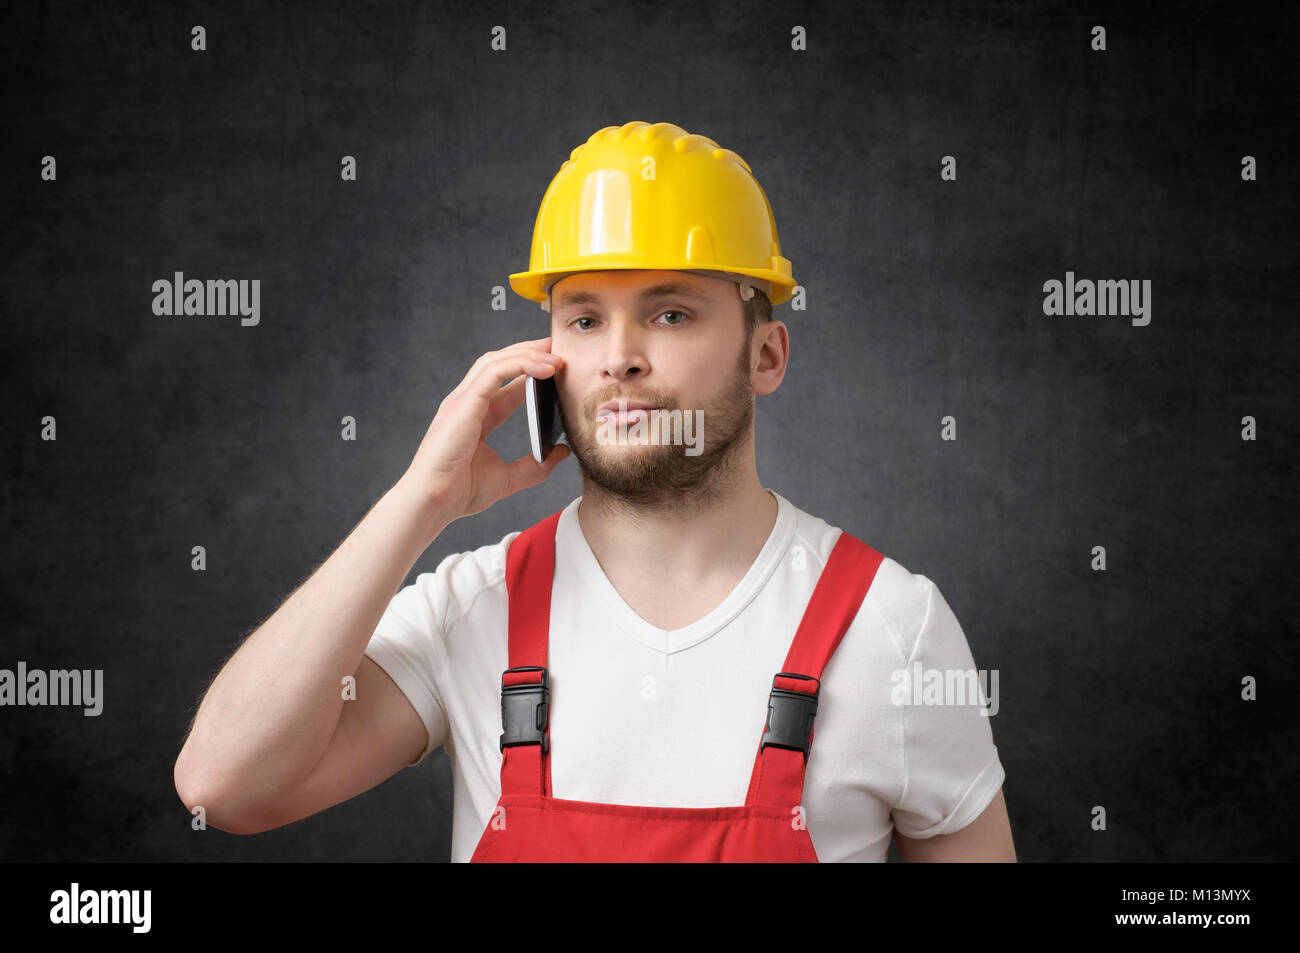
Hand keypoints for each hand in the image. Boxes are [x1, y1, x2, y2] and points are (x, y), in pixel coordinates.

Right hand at [400, 337, 569, 522]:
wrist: (433, 502)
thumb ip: (535, 467)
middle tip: (559, 348)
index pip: (505, 385)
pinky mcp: (464, 403)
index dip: (530, 372)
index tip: (558, 369)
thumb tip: (561, 452)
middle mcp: (466, 403)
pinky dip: (522, 364)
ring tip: (556, 353)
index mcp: (474, 418)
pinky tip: (546, 367)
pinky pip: (495, 371)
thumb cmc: (459, 493)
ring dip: (528, 353)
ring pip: (496, 361)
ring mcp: (463, 400)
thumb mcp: (508, 479)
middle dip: (529, 352)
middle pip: (499, 363)